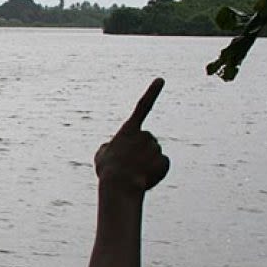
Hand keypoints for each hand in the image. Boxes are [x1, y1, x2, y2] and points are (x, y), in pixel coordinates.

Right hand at [95, 78, 169, 193]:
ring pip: (153, 154)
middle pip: (145, 141)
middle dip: (139, 151)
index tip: (161, 79)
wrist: (121, 186)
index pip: (142, 107)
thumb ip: (109, 147)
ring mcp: (156, 148)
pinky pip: (161, 165)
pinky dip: (155, 172)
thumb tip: (112, 147)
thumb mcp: (101, 156)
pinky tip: (145, 179)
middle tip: (127, 165)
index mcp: (129, 130)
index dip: (152, 92)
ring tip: (133, 174)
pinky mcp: (164, 161)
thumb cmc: (108, 171)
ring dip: (145, 163)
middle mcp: (145, 135)